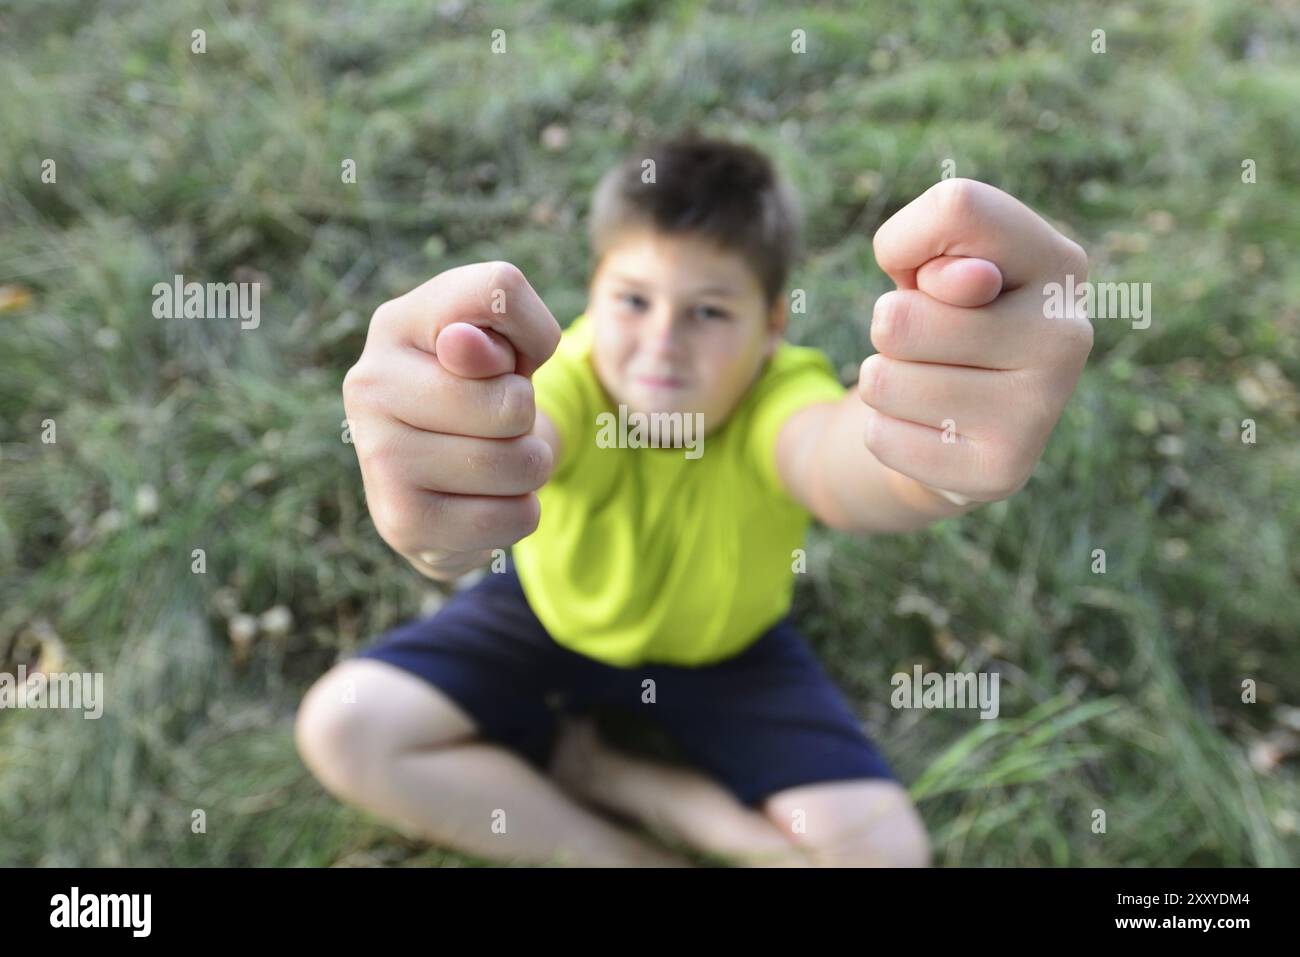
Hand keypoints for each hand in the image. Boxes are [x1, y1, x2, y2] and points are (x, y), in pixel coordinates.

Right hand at [342, 261, 561, 578]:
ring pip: (518, 464)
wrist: (448, 480)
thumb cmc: (487, 391)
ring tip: (493, 458)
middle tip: (498, 419)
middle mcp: (370, 382)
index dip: (530, 332)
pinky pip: (512, 517)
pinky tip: (483, 500)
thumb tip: (465, 346)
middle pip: (513, 402)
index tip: (506, 357)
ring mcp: (377, 455)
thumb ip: (508, 318)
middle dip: (528, 416)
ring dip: (529, 466)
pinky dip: (518, 512)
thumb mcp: (511, 341)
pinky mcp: (399, 521)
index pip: (497, 292)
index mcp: (399, 321)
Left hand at [860, 178, 1092, 504]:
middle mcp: (1069, 333)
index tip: (926, 274)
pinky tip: (931, 430)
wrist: (960, 428)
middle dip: (886, 329)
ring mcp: (1043, 408)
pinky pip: (883, 437)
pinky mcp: (1004, 471)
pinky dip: (885, 431)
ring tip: (927, 385)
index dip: (908, 242)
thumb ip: (933, 243)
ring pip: (884, 381)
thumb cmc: (941, 322)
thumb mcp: (927, 268)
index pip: (957, 208)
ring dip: (882, 382)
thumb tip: (966, 282)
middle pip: (899, 317)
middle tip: (927, 345)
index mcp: (1058, 263)